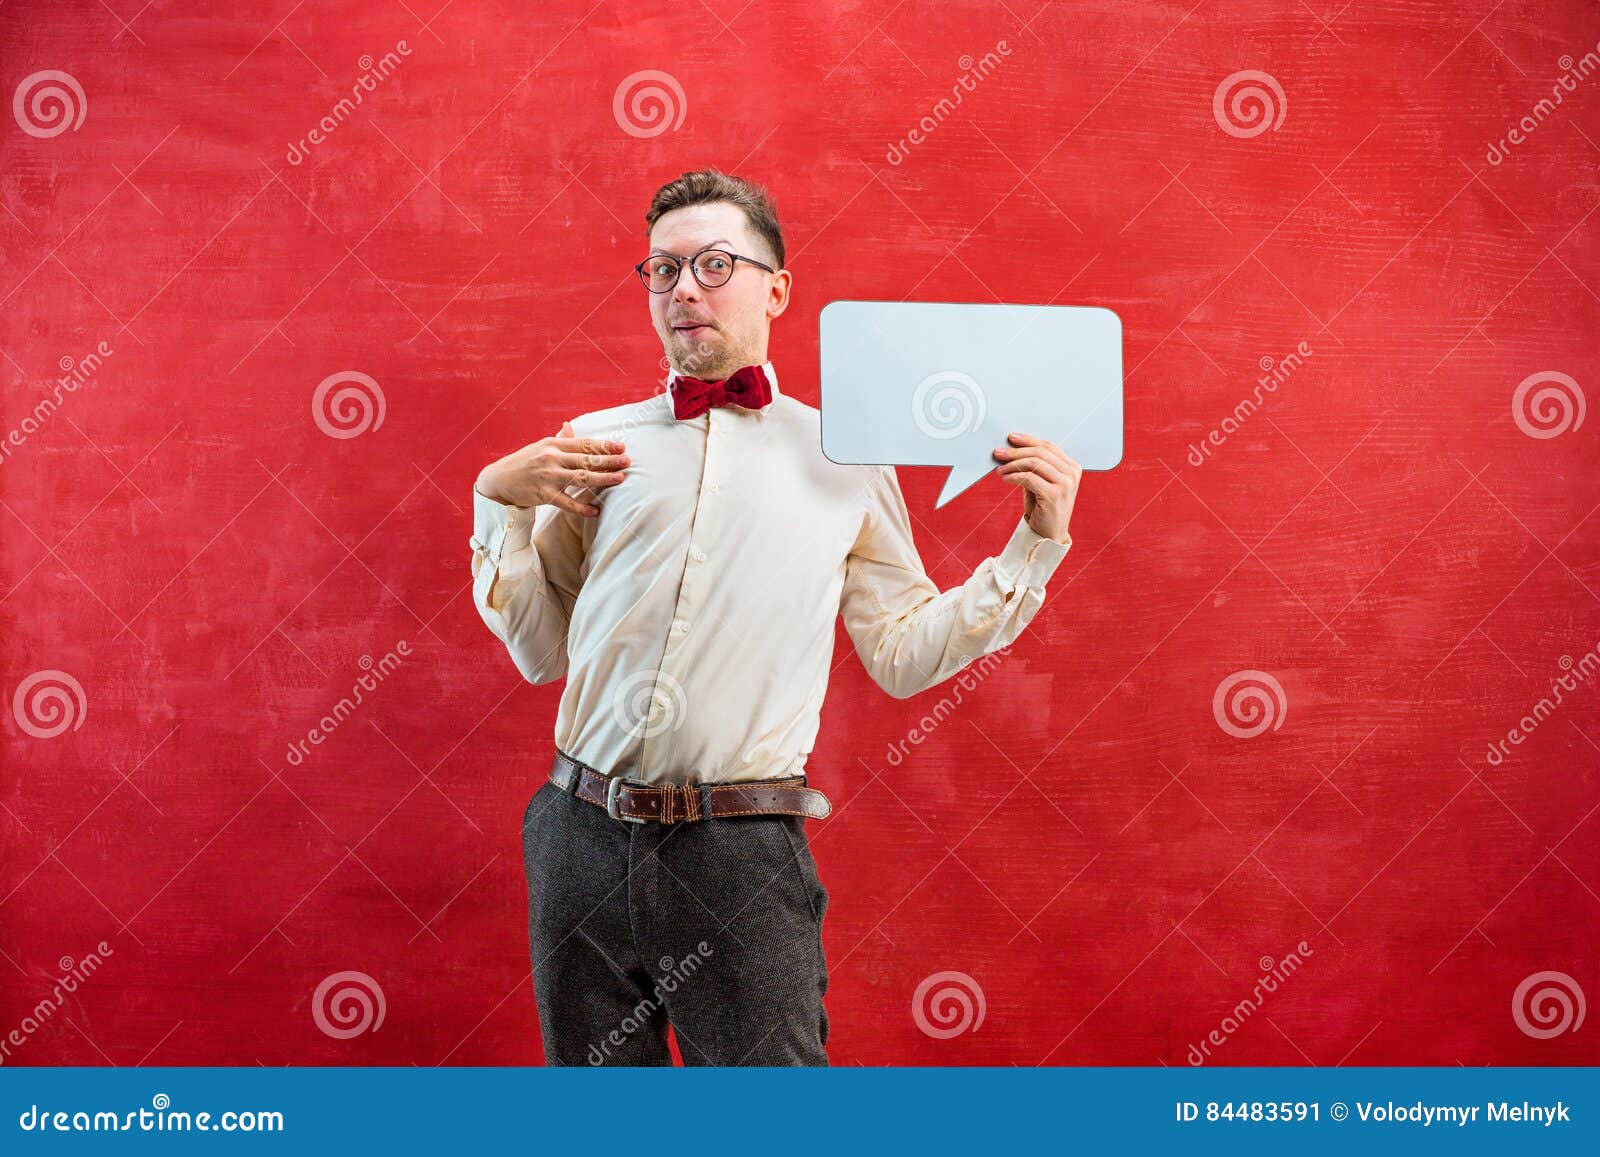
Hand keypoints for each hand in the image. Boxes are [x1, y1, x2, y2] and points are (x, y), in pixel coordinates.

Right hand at [475, 421, 629, 517]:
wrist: (498, 480)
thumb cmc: (523, 463)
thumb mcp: (540, 447)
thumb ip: (559, 439)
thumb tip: (570, 425)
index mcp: (553, 444)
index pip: (583, 443)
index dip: (604, 446)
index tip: (621, 447)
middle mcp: (551, 458)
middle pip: (585, 459)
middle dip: (609, 460)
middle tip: (628, 461)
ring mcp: (547, 476)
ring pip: (580, 477)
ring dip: (602, 479)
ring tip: (620, 479)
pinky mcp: (543, 495)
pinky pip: (567, 502)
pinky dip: (582, 507)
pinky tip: (596, 510)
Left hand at [993, 432, 1080, 542]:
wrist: (1049, 535)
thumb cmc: (1044, 507)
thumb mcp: (1041, 482)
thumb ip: (1034, 467)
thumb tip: (1012, 449)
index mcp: (1072, 467)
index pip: (1048, 446)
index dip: (1028, 440)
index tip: (1011, 438)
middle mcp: (1072, 474)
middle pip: (1040, 453)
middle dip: (1016, 451)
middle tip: (999, 452)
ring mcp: (1065, 485)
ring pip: (1034, 463)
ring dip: (1012, 464)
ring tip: (1000, 469)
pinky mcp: (1054, 495)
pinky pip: (1029, 478)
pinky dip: (1014, 476)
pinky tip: (1005, 478)